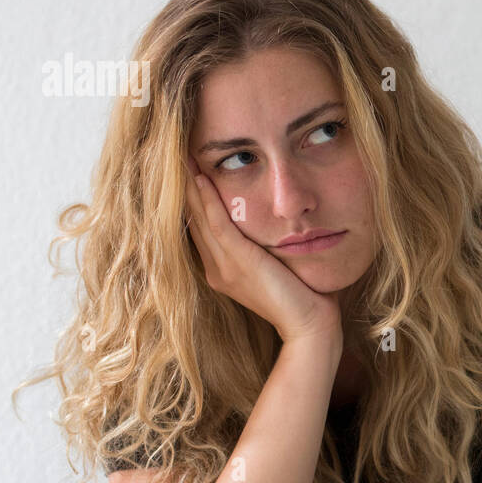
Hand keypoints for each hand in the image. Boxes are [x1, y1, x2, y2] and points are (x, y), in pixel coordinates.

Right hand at [183, 154, 343, 349]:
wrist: (309, 326)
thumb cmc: (302, 297)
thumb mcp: (276, 268)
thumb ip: (266, 248)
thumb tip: (274, 223)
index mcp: (222, 271)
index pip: (199, 228)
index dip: (189, 200)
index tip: (183, 171)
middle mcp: (217, 269)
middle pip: (192, 221)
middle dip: (182, 188)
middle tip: (172, 156)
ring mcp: (225, 267)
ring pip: (199, 219)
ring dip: (188, 187)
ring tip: (179, 158)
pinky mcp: (241, 262)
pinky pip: (218, 225)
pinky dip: (207, 200)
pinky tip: (199, 179)